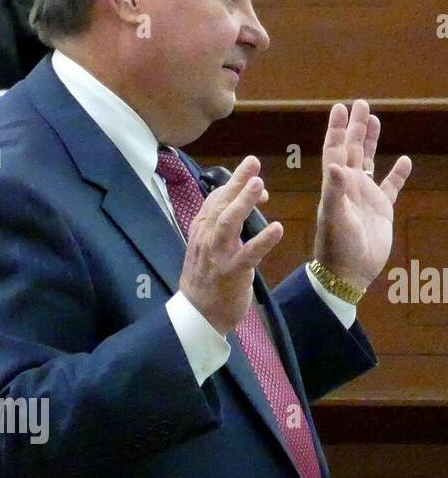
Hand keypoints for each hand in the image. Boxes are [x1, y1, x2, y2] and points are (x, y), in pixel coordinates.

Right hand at [179, 156, 282, 335]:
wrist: (198, 314)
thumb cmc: (207, 278)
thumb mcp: (208, 246)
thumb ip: (224, 224)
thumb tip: (246, 200)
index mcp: (202, 231)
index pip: (215, 199)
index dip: (233, 184)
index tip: (252, 174)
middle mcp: (207, 239)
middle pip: (220, 204)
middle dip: (237, 182)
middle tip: (253, 163)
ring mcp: (218, 256)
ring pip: (229, 224)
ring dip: (244, 203)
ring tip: (259, 185)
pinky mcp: (232, 273)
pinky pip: (248, 254)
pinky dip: (263, 241)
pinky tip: (277, 228)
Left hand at [314, 100, 411, 290]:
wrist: (349, 273)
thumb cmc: (337, 246)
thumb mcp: (334, 217)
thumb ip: (334, 190)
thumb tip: (335, 163)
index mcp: (336, 185)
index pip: (335, 150)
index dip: (337, 129)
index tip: (341, 108)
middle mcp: (349, 186)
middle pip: (353, 149)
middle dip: (356, 127)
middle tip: (361, 104)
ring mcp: (365, 196)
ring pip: (369, 162)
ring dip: (372, 142)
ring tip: (375, 120)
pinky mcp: (381, 209)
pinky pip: (390, 186)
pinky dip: (397, 174)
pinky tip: (405, 161)